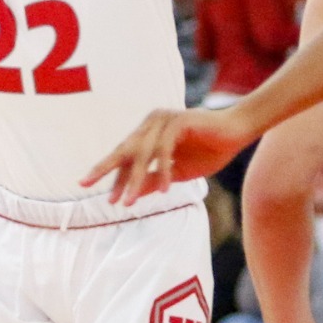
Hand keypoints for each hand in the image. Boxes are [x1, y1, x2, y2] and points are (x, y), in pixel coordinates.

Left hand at [83, 105, 253, 204]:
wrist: (237, 134)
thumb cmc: (208, 151)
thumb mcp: (176, 174)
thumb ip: (153, 180)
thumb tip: (129, 196)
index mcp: (150, 132)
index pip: (126, 155)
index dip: (114, 177)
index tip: (106, 199)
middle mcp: (153, 122)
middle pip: (124, 148)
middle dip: (105, 168)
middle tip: (85, 184)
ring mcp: (165, 119)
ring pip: (142, 152)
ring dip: (134, 180)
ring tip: (126, 203)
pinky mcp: (179, 121)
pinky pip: (164, 149)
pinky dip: (161, 170)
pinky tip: (163, 190)